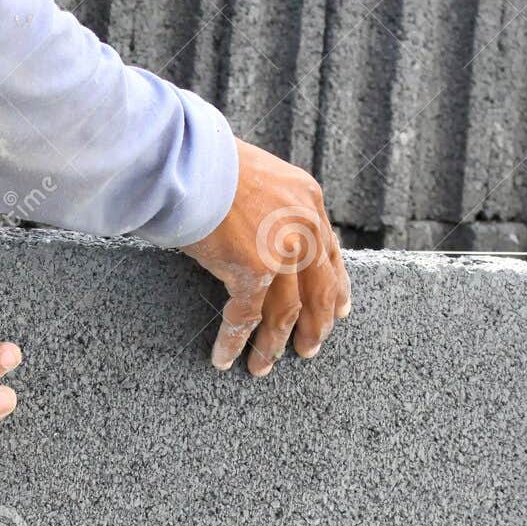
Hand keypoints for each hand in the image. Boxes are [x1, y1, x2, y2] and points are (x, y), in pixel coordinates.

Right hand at [183, 138, 350, 375]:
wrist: (186, 159)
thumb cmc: (209, 162)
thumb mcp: (260, 176)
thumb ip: (273, 204)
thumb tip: (260, 229)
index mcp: (309, 200)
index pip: (330, 253)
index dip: (337, 287)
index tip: (339, 311)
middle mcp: (304, 227)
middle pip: (319, 291)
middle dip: (315, 326)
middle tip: (309, 349)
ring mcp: (281, 252)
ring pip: (285, 313)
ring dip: (273, 345)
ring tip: (263, 367)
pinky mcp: (252, 271)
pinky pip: (245, 318)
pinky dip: (234, 343)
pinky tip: (225, 359)